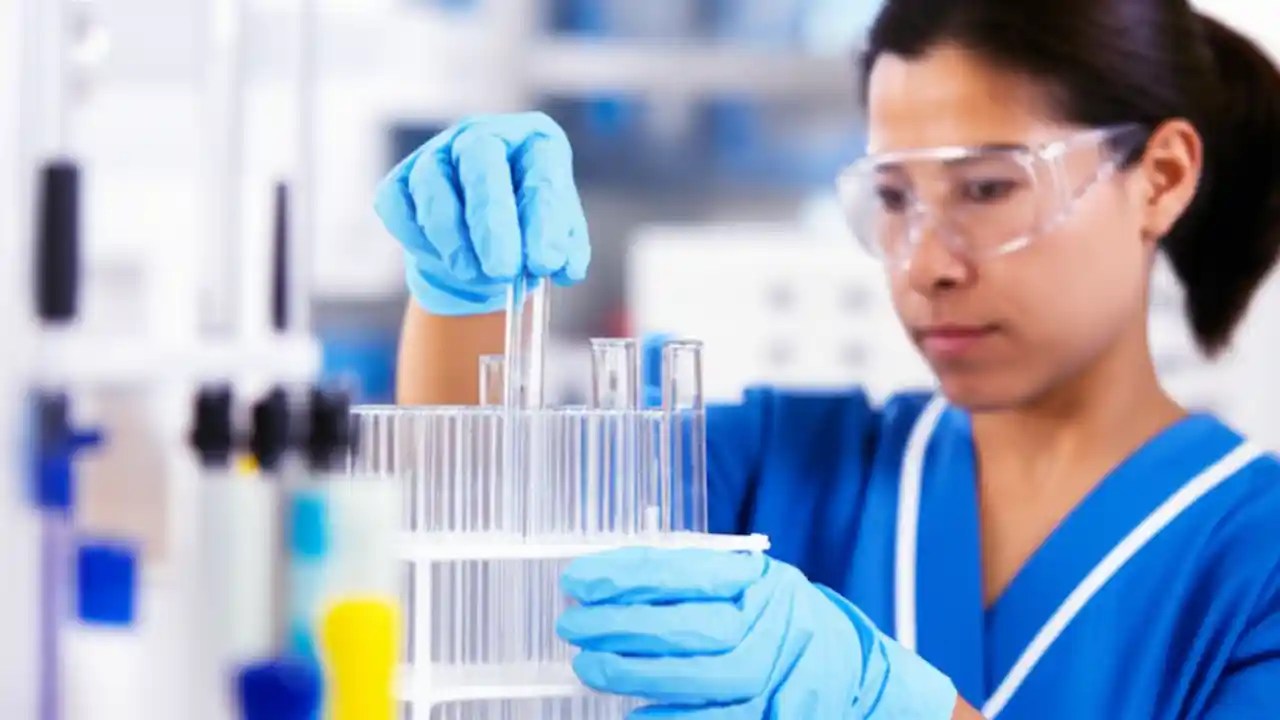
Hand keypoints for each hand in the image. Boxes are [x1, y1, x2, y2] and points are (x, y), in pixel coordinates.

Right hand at [374, 112, 589, 315]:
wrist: (480, 249)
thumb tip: (566, 268)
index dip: (545, 219)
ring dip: (453, 237)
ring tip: (474, 275)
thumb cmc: (525, 234)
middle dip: (492, 219)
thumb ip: (565, 250)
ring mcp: (437, 153)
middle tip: (503, 270)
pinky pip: (397, 205)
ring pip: (432, 181)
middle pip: (480, 156)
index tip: (545, 264)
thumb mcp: (556, 239)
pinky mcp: (400, 180)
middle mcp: (483, 134)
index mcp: (534, 142)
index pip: (541, 170)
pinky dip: (418, 238)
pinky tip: (442, 261)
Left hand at [557, 547, 957, 718]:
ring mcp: (774, 672)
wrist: (850, 671)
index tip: (576, 580)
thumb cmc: (778, 620)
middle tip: (571, 626)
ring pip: (698, 675)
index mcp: (758, 579)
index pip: (682, 571)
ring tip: (587, 665)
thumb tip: (609, 585)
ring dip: (634, 673)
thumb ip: (691, 580)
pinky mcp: (770, 715)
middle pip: (687, 625)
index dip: (624, 575)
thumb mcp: (747, 584)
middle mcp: (771, 623)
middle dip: (619, 625)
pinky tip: (632, 715)